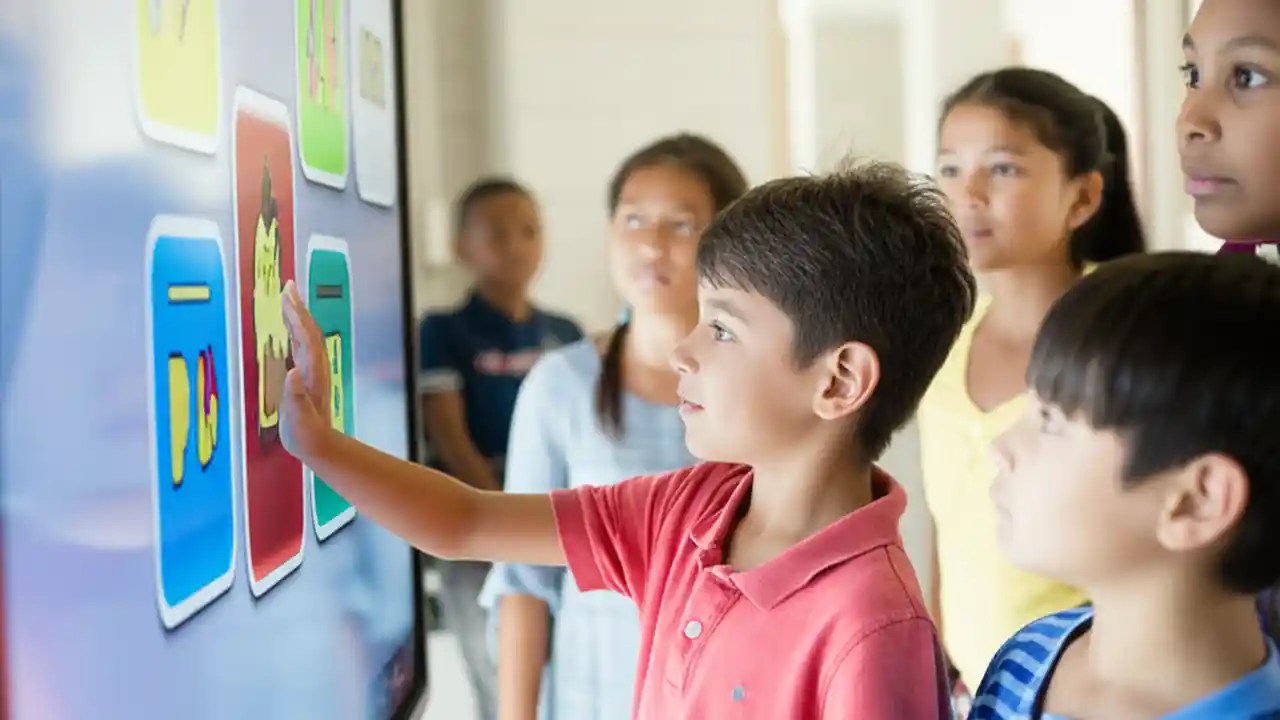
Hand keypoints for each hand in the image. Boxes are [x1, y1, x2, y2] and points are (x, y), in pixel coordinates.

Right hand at [280, 280, 331, 457]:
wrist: (318, 445)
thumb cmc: (306, 435)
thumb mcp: (298, 419)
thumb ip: (295, 397)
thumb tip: (292, 372)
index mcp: (312, 373)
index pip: (305, 337)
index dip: (297, 316)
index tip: (288, 295)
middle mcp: (315, 367)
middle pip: (308, 331)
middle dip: (298, 308)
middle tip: (287, 286)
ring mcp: (312, 370)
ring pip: (306, 336)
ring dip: (297, 316)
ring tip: (287, 298)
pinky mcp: (307, 376)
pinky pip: (301, 345)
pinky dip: (294, 330)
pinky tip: (289, 325)